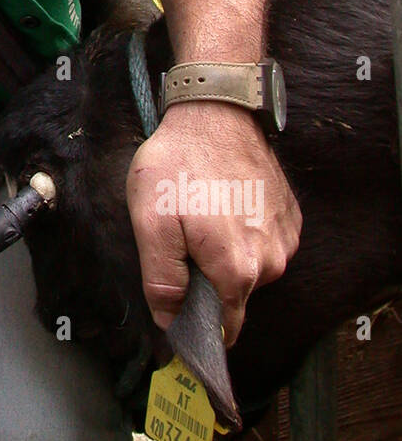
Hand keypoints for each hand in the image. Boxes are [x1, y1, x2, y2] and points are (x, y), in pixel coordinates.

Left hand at [125, 101, 301, 344]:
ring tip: (202, 216)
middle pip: (234, 296)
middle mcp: (272, 261)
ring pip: (249, 270)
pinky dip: (243, 234)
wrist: (215, 112)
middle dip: (206, 279)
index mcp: (237, 270)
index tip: (178, 311)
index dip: (198, 326)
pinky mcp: (290, 216)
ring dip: (225, 255)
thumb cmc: (179, 164)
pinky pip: (263, 244)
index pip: (224, 328)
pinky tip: (223, 205)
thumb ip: (161, 280)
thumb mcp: (151, 224)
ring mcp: (285, 238)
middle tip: (182, 240)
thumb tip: (169, 320)